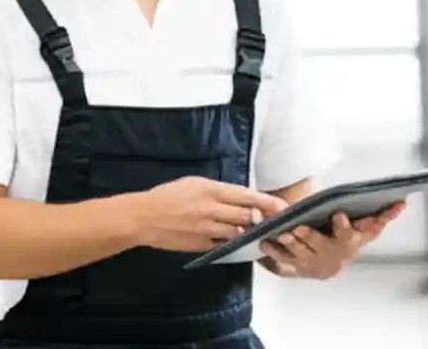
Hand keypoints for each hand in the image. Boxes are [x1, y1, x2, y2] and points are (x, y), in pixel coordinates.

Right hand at [133, 176, 287, 251]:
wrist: (144, 217)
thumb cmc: (168, 195)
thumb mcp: (194, 183)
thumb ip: (218, 190)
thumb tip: (240, 197)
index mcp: (210, 189)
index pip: (247, 196)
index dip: (268, 202)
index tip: (283, 206)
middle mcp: (211, 209)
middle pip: (247, 215)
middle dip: (261, 218)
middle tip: (271, 219)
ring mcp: (207, 229)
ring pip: (238, 231)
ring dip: (247, 230)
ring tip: (252, 229)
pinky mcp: (201, 244)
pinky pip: (224, 244)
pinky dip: (231, 240)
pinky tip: (233, 238)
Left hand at [260, 202, 405, 279]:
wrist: (327, 265)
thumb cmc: (348, 239)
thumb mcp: (367, 229)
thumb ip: (383, 216)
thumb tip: (403, 202)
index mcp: (349, 242)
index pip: (349, 233)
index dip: (343, 225)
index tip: (338, 213)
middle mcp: (330, 255)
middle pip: (319, 245)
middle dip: (309, 237)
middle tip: (298, 226)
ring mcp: (310, 262)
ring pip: (298, 253)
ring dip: (289, 244)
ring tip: (280, 231)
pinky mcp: (293, 266)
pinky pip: (280, 260)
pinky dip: (272, 252)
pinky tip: (263, 242)